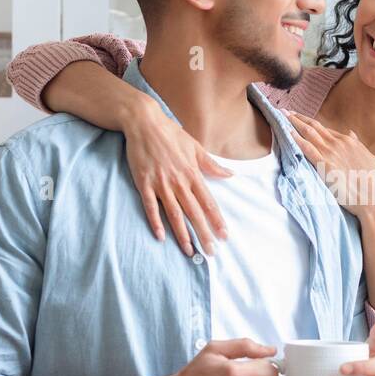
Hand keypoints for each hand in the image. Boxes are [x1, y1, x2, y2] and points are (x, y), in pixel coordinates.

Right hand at [121, 93, 231, 255]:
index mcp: (192, 173)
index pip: (208, 202)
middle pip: (194, 213)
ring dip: (182, 235)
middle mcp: (178, 181)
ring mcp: (160, 183)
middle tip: (211, 253)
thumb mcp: (195, 147)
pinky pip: (150, 207)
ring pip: (174, 214)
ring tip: (190, 252)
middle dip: (203, 234)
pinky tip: (161, 237)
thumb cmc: (170, 134)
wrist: (143, 122)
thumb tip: (231, 174)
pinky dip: (155, 222)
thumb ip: (211, 164)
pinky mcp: (143, 183)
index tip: (224, 235)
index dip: (217, 220)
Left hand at [285, 111, 374, 218]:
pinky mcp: (324, 165)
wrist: (373, 197)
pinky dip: (296, 139)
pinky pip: (307, 148)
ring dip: (293, 124)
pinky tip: (287, 133)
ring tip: (282, 116)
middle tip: (284, 111)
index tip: (299, 118)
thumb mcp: (368, 157)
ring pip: (308, 134)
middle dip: (298, 118)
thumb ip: (357, 144)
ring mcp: (331, 153)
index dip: (310, 122)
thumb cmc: (372, 181)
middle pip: (313, 127)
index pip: (324, 129)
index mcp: (348, 141)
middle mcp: (338, 143)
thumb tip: (350, 133)